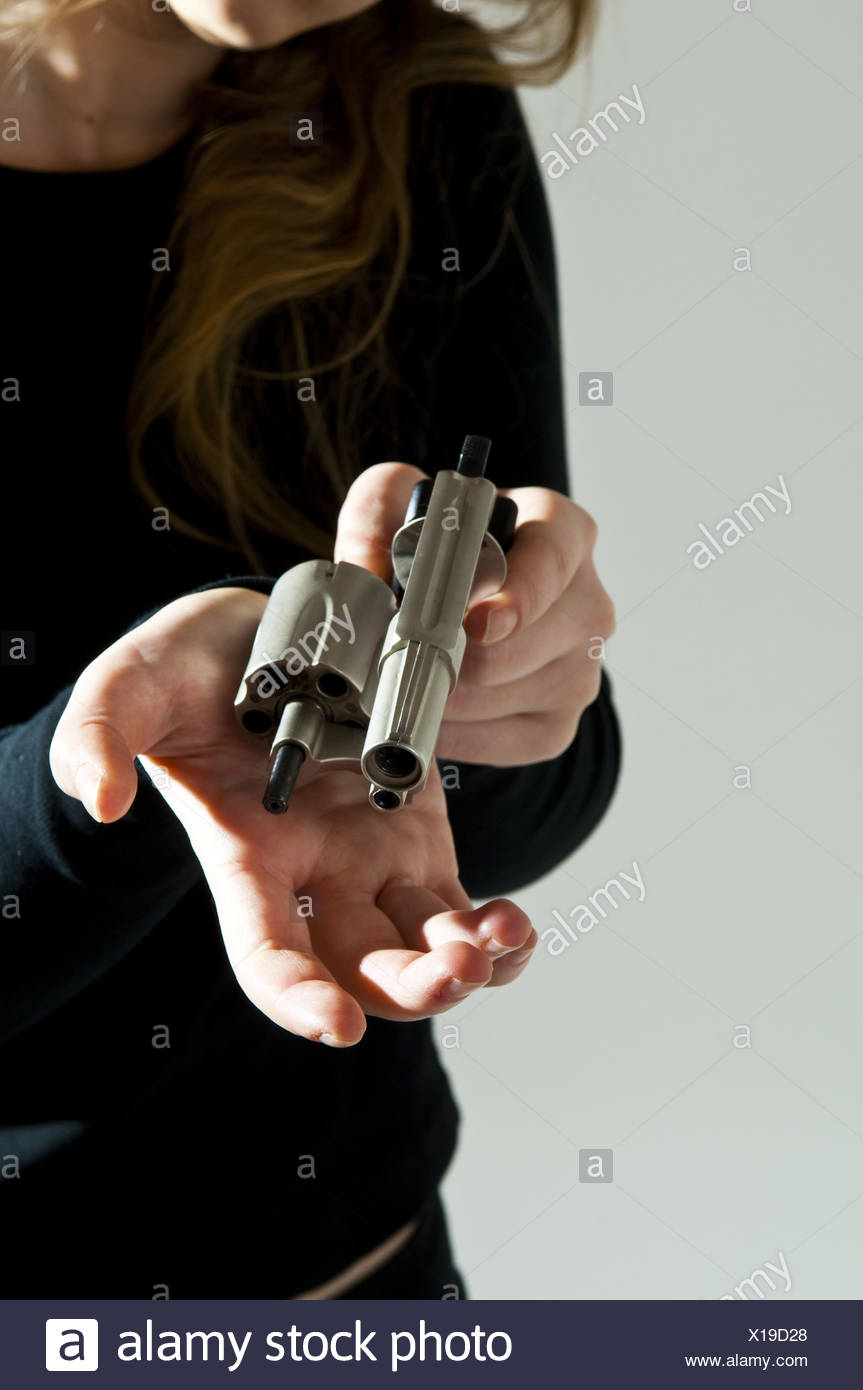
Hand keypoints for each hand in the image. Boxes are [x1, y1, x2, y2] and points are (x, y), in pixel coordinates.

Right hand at [49, 588, 535, 1047]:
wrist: (255, 634)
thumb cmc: (188, 669)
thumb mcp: (130, 685)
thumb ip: (98, 734)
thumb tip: (101, 799)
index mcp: (245, 859)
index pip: (264, 953)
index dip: (295, 998)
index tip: (339, 1027)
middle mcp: (310, 877)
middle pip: (361, 971)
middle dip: (411, 990)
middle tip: (456, 967)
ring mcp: (369, 861)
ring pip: (419, 949)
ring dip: (468, 966)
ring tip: (502, 939)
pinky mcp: (416, 837)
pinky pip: (458, 911)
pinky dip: (492, 933)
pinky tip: (514, 925)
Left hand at [334, 462, 616, 764]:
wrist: (458, 601)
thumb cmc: (437, 548)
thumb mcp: (399, 505)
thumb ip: (375, 518)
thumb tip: (367, 575)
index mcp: (561, 532)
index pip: (553, 561)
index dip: (519, 597)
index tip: (477, 623)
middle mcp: (584, 600)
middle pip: (521, 645)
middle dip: (452, 657)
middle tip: (401, 655)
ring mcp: (580, 667)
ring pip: (506, 696)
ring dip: (446, 697)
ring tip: (409, 678)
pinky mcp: (560, 720)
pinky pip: (508, 742)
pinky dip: (458, 736)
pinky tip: (432, 715)